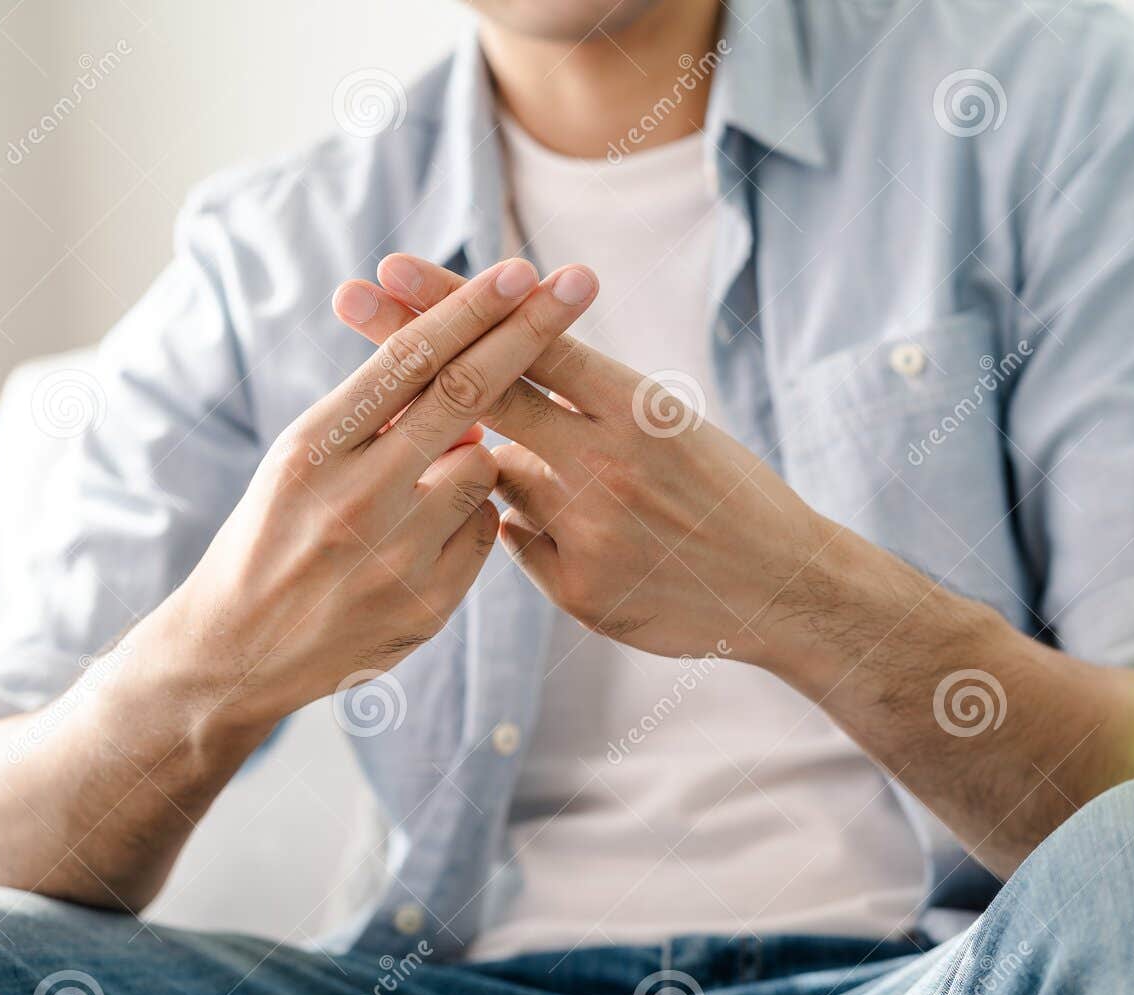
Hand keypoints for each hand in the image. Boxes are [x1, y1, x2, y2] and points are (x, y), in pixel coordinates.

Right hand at [141, 256, 597, 739]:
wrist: (237, 650)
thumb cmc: (273, 534)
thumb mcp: (301, 462)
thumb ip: (378, 423)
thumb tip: (464, 395)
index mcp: (312, 448)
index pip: (407, 363)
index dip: (468, 311)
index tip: (518, 270)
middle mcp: (353, 497)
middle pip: (465, 396)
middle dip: (528, 332)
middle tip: (577, 282)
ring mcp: (395, 554)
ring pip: (484, 468)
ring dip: (478, 457)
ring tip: (421, 485)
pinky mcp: (426, 604)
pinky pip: (484, 532)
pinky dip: (470, 519)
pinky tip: (423, 538)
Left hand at [337, 254, 831, 670]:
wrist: (784, 589)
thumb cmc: (726, 492)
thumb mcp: (670, 426)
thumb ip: (585, 409)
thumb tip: (502, 407)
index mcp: (639, 408)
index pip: (529, 342)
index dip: (458, 301)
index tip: (394, 265)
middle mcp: (607, 462)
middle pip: (487, 393)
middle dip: (412, 340)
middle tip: (349, 293)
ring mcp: (587, 529)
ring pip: (498, 479)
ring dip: (506, 470)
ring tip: (592, 490)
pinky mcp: (577, 589)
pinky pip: (519, 541)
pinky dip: (536, 530)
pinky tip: (596, 542)